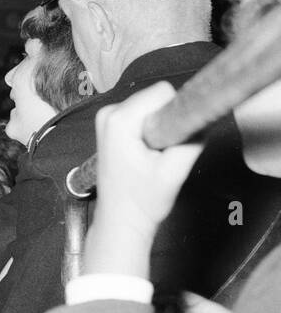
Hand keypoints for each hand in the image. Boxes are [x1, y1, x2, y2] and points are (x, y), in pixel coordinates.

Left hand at [84, 82, 204, 277]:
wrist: (121, 220)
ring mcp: (107, 118)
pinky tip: (147, 154)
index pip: (162, 92)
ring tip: (153, 156)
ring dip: (160, 127)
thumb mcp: (175, 171)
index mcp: (119, 119)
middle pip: (156, 98)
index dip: (177, 113)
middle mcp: (108, 113)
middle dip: (168, 121)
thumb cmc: (141, 201)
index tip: (175, 139)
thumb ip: (194, 139)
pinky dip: (151, 130)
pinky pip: (143, 115)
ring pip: (151, 106)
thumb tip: (206, 115)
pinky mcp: (111, 126)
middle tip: (162, 153)